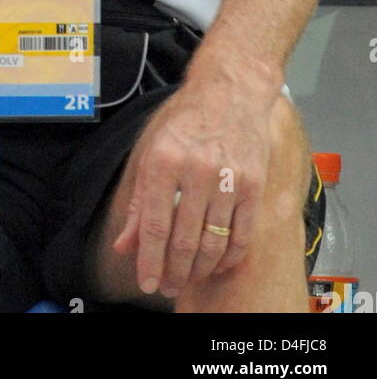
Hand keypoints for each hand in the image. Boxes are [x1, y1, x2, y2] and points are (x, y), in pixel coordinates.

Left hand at [112, 68, 276, 298]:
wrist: (230, 91)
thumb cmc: (186, 121)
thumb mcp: (152, 152)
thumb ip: (139, 203)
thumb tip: (124, 246)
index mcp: (163, 161)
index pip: (154, 226)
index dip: (149, 261)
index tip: (147, 283)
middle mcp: (195, 170)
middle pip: (183, 239)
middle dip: (174, 272)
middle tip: (167, 287)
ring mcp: (228, 178)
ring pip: (213, 242)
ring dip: (199, 269)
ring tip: (188, 278)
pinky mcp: (254, 184)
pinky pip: (243, 234)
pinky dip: (229, 257)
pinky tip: (217, 265)